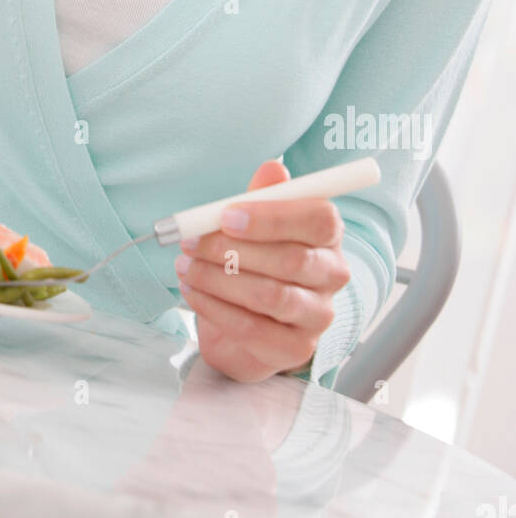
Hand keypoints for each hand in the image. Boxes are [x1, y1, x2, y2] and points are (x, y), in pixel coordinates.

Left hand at [175, 159, 351, 382]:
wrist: (246, 323)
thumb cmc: (254, 259)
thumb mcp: (254, 222)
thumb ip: (263, 195)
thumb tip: (273, 168)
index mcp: (327, 234)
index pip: (319, 220)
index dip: (272, 216)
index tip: (226, 215)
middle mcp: (332, 274)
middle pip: (294, 260)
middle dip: (233, 249)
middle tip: (190, 242)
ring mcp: (318, 316)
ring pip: (271, 296)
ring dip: (218, 279)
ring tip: (185, 266)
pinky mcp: (296, 349)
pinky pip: (253, 329)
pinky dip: (214, 308)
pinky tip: (192, 293)